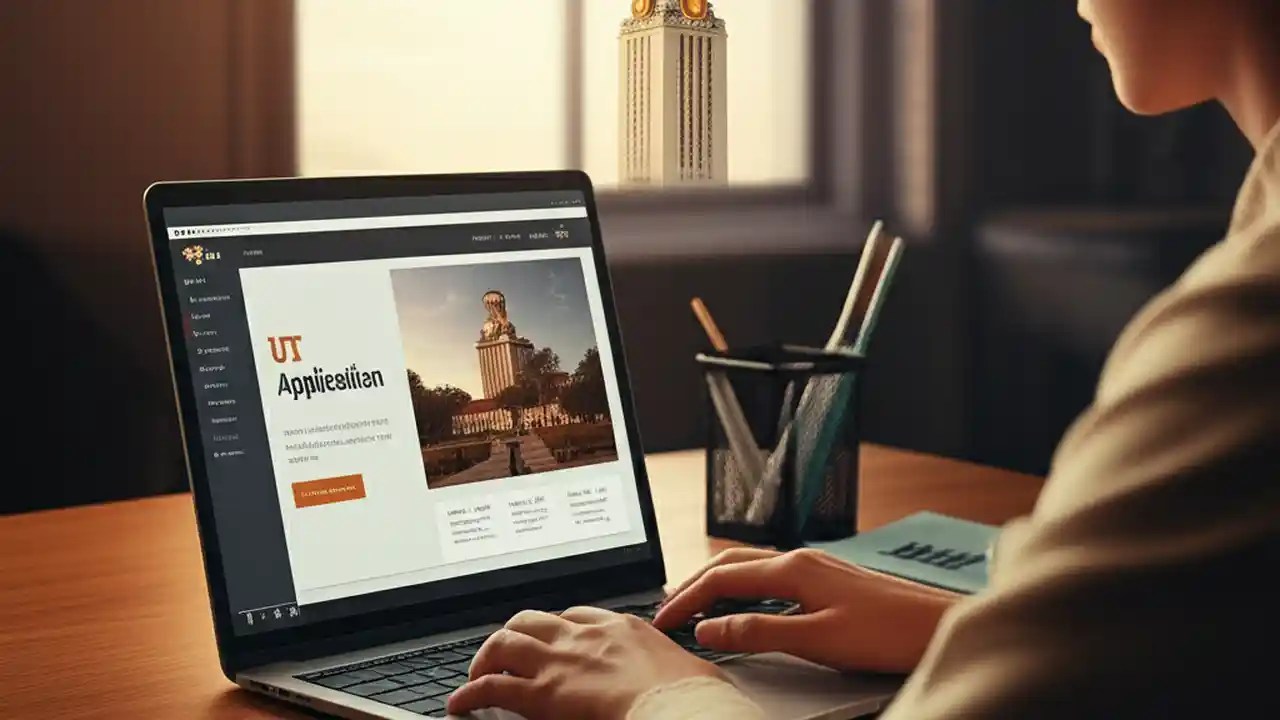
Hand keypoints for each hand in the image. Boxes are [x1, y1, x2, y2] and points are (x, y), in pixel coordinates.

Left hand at [448, 605, 722, 718]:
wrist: (680, 707)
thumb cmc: (692, 696)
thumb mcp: (689, 668)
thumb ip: (674, 667)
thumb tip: (689, 679)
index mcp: (622, 627)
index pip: (578, 615)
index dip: (558, 626)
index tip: (552, 639)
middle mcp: (585, 636)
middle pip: (533, 620)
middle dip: (514, 633)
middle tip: (505, 653)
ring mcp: (562, 662)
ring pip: (505, 643)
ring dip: (485, 657)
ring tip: (477, 673)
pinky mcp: (543, 694)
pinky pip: (493, 687)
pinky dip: (470, 693)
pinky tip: (461, 703)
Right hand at [654, 547, 958, 673]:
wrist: (939, 625)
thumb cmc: (890, 631)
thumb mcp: (817, 640)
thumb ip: (760, 632)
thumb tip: (711, 628)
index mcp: (794, 569)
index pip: (721, 578)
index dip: (686, 600)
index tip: (663, 621)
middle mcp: (801, 559)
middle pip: (730, 565)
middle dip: (693, 586)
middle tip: (668, 612)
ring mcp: (816, 567)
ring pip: (750, 568)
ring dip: (717, 585)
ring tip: (695, 608)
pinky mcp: (829, 579)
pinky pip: (770, 576)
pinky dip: (743, 589)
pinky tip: (745, 607)